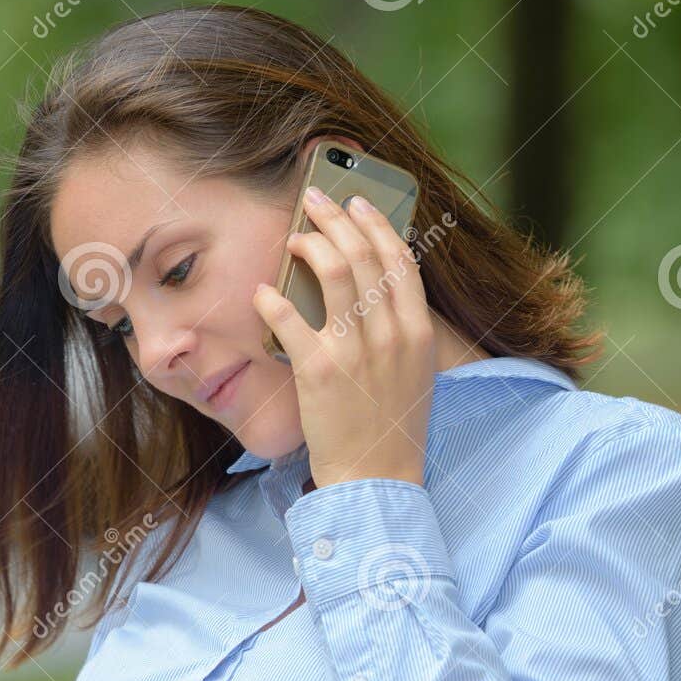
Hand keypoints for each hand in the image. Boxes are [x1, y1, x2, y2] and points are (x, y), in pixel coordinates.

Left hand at [253, 189, 435, 488]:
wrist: (376, 479)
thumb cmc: (393, 428)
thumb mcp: (415, 372)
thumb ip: (403, 329)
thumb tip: (377, 287)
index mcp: (418, 331)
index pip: (400, 258)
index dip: (376, 223)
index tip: (358, 203)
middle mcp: (390, 334)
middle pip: (362, 254)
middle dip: (335, 217)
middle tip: (315, 202)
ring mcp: (354, 350)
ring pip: (332, 271)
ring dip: (308, 244)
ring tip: (294, 238)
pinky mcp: (319, 371)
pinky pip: (290, 317)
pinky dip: (272, 297)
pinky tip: (262, 292)